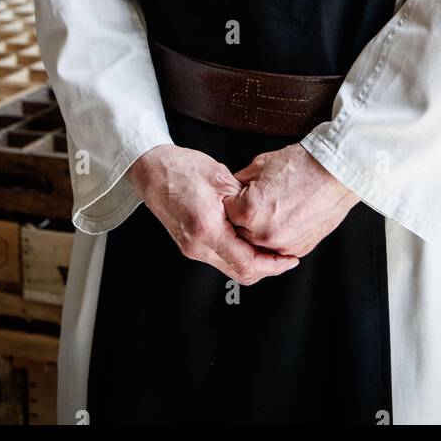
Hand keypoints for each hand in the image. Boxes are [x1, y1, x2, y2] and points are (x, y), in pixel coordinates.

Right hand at [127, 144, 299, 285]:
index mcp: (206, 229)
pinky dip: (238, 254)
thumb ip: (245, 202)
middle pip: (239, 272)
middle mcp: (197, 246)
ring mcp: (191, 248)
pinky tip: (249, 239)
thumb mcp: (220, 177)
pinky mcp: (190, 245)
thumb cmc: (181, 168)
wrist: (151, 170)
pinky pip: (220, 258)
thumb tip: (265, 216)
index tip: (289, 259)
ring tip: (270, 246)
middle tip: (285, 255)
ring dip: (253, 261)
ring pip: (230, 268)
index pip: (246, 263)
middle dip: (267, 267)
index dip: (272, 265)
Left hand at [223, 144, 360, 257]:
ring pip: (257, 245)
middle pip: (239, 232)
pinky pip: (278, 249)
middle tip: (256, 201)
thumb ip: (240, 182)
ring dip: (258, 231)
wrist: (335, 173)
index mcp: (249, 210)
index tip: (237, 195)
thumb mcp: (260, 165)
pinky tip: (284, 218)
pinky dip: (277, 237)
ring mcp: (282, 244)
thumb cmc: (301, 165)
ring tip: (272, 209)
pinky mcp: (299, 249)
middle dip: (242, 218)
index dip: (231, 201)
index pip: (226, 212)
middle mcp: (264, 233)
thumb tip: (230, 190)